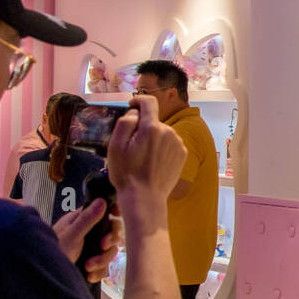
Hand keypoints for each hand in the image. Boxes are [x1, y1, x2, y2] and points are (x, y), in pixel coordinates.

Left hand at [53, 198, 120, 280]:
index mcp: (81, 221)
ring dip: (102, 261)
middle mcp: (88, 233)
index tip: (116, 216)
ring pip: (109, 251)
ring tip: (88, 266)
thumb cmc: (53, 251)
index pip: (103, 211)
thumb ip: (87, 219)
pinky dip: (98, 272)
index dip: (113, 212)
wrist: (44, 276)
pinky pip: (104, 266)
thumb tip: (102, 200)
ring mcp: (90, 249)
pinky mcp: (91, 263)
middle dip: (109, 242)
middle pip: (111, 233)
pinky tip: (89, 275)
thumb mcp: (71, 234)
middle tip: (102, 246)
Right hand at [106, 95, 185, 216]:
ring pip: (162, 133)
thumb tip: (135, 112)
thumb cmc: (127, 174)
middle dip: (142, 128)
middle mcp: (169, 132)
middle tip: (131, 146)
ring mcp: (178, 143)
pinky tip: (153, 162)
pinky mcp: (182, 154)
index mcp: (151, 128)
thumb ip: (125, 122)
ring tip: (142, 158)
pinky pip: (170, 143)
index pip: (149, 102)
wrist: (145, 198)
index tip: (132, 106)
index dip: (138, 100)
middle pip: (153, 121)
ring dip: (152, 139)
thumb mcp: (115, 146)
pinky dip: (161, 148)